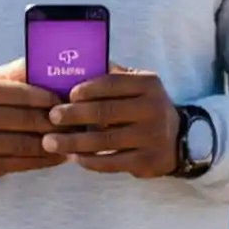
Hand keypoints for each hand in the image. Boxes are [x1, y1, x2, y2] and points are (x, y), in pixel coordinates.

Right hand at [0, 59, 65, 179]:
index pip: (21, 94)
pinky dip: (47, 159)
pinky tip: (60, 153)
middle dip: (56, 120)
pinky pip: (25, 163)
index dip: (48, 97)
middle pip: (27, 120)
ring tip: (74, 136)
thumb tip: (45, 60)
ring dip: (56, 141)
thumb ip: (14, 73)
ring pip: (28, 144)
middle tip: (77, 118)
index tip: (66, 98)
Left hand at [42, 63, 179, 178]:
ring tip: (50, 142)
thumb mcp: (138, 85)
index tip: (67, 94)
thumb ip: (113, 76)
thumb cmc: (145, 106)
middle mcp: (153, 109)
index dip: (87, 89)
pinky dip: (89, 160)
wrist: (178, 138)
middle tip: (52, 117)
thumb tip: (78, 65)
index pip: (112, 83)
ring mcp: (151, 137)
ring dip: (73, 142)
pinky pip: (111, 162)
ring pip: (104, 141)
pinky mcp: (147, 161)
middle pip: (105, 112)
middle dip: (74, 115)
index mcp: (148, 85)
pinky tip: (73, 157)